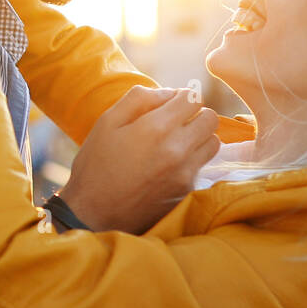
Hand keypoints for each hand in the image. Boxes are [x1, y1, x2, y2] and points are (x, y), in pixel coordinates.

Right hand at [61, 87, 220, 233]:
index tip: (169, 105)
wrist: (93, 214)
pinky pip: (201, 167)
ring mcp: (184, 172)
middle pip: (210, 119)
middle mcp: (176, 149)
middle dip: (195, 115)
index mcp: (155, 127)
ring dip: (198, 138)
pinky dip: (191, 162)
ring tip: (175, 144)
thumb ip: (138, 99)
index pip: (192, 98)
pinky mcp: (186, 191)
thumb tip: (168, 93)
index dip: (181, 97)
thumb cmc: (95, 165)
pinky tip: (168, 167)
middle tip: (175, 123)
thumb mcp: (106, 122)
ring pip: (213, 143)